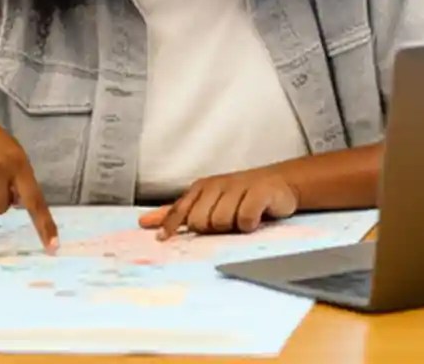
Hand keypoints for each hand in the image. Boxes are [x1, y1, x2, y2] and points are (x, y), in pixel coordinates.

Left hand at [138, 165, 298, 238]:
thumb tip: (144, 222)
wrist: (279, 183)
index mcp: (202, 188)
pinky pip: (245, 218)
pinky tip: (255, 220)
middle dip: (212, 229)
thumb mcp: (207, 201)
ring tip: (243, 219)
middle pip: (200, 222)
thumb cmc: (240, 196)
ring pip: (221, 222)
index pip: (179, 209)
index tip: (162, 240)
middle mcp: (216, 185)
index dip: (170, 226)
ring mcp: (238, 187)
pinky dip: (249, 224)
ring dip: (233, 227)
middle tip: (227, 223)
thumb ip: (178, 213)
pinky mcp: (259, 191)